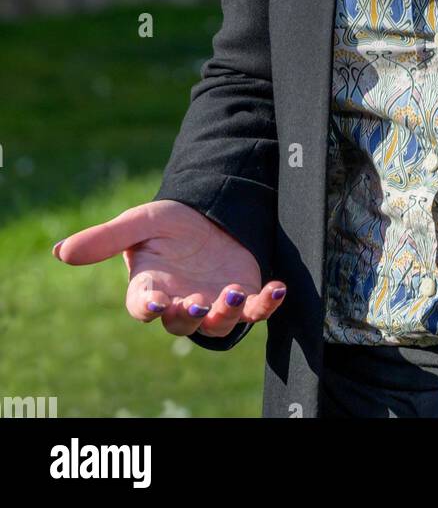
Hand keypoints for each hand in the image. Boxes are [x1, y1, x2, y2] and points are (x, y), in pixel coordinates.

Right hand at [52, 200, 286, 337]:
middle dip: (189, 316)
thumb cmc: (169, 223)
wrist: (209, 214)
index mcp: (150, 287)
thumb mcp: (139, 222)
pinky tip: (278, 289)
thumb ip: (105, 238)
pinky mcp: (243, 296)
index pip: (143, 306)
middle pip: (181, 323)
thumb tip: (59, 252)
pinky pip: (256, 310)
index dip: (148, 308)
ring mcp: (213, 303)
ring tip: (235, 292)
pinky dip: (267, 304)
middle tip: (196, 302)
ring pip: (218, 323)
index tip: (156, 302)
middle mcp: (180, 302)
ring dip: (227, 313)